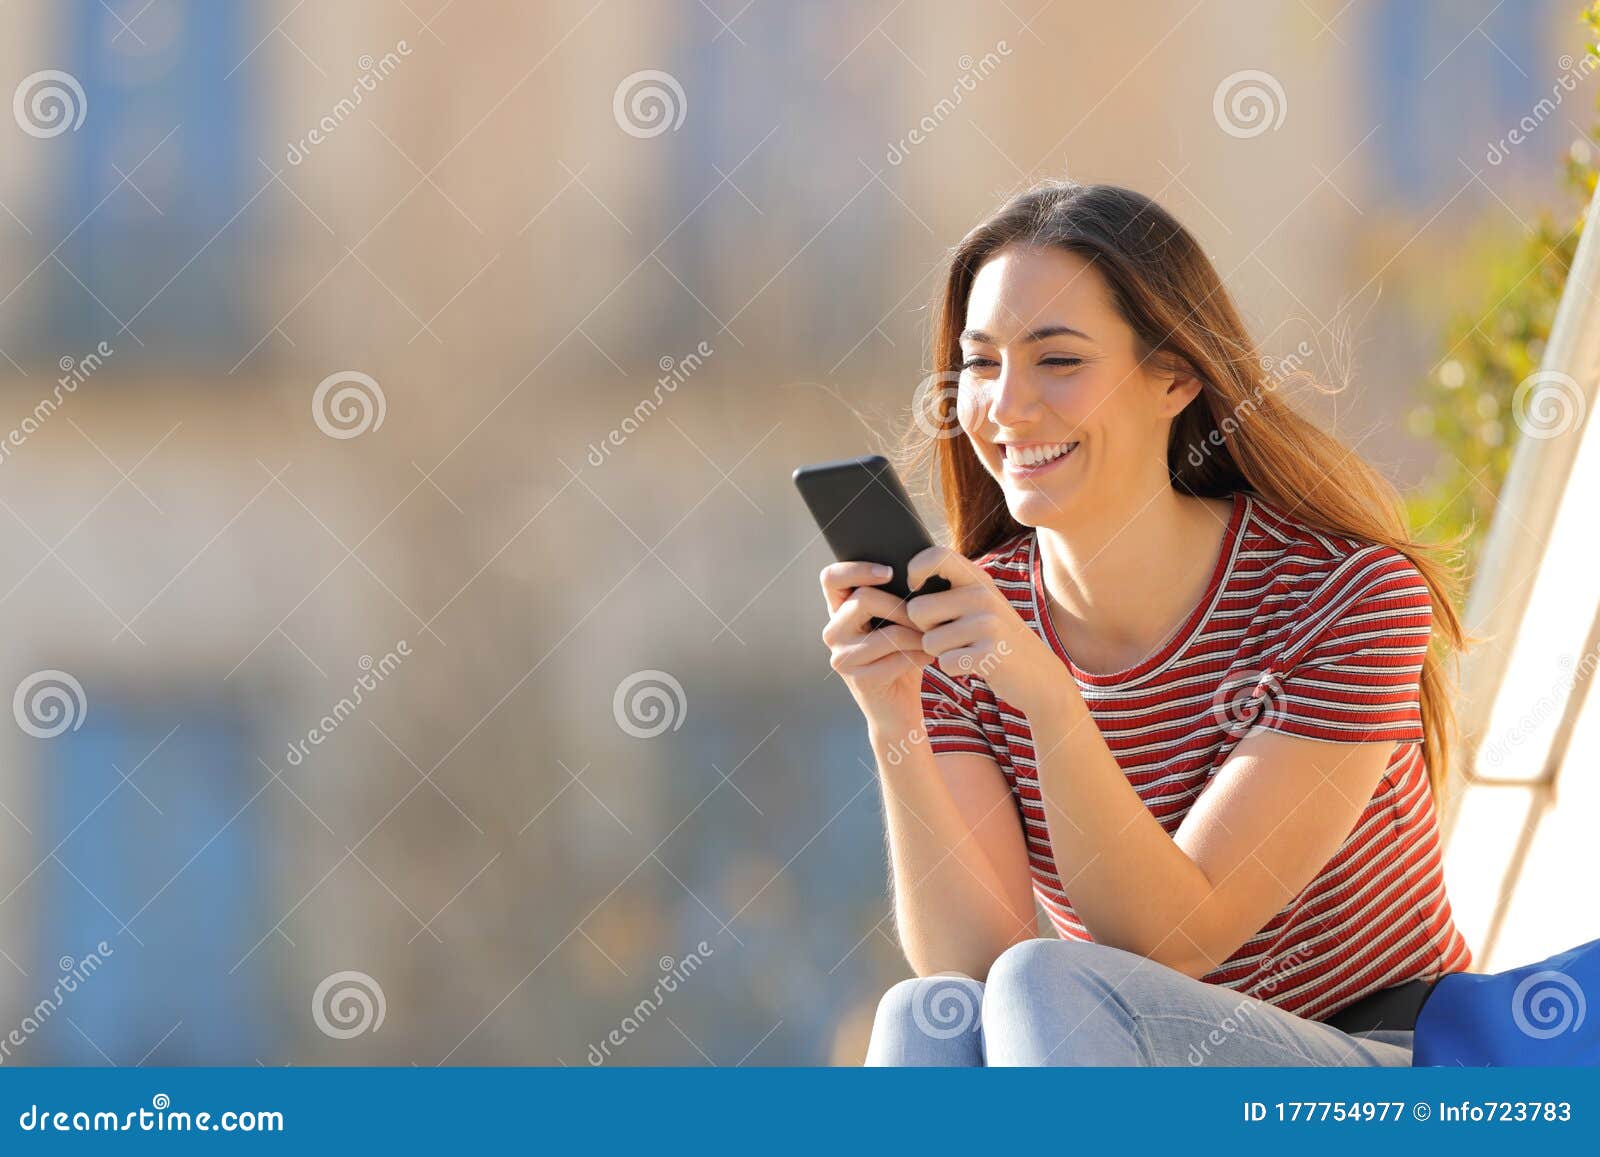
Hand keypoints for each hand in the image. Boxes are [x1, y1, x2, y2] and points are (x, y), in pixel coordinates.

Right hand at [818, 561, 932, 726]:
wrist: (898, 709)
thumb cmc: (902, 656)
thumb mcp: (896, 622)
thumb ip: (895, 597)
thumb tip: (918, 566)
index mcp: (838, 611)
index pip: (831, 578)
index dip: (857, 568)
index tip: (890, 572)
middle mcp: (832, 632)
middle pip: (863, 599)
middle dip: (904, 608)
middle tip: (926, 620)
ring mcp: (841, 657)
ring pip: (888, 631)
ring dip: (918, 635)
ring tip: (932, 640)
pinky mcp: (858, 678)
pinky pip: (897, 656)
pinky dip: (920, 656)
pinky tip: (929, 658)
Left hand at [905, 545, 1072, 718]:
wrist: (1039, 675)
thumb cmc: (995, 639)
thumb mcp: (980, 604)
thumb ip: (950, 588)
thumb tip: (906, 581)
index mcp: (978, 578)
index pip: (935, 555)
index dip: (915, 571)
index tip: (915, 589)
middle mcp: (983, 595)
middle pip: (917, 609)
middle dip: (923, 629)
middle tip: (949, 635)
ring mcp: (988, 624)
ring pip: (929, 641)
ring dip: (940, 652)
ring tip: (966, 650)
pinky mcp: (989, 653)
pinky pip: (945, 662)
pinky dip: (954, 668)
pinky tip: (975, 665)